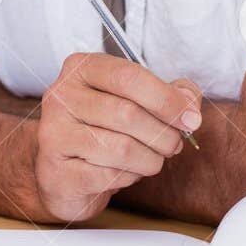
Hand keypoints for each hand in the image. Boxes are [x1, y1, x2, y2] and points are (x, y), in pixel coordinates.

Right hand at [33, 53, 201, 222]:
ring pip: (122, 148)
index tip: (192, 119)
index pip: (128, 76)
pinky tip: (126, 172)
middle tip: (173, 145)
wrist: (63, 173)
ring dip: (151, 159)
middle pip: (128, 113)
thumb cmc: (102, 130)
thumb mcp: (134, 102)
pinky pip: (109, 176)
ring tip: (152, 159)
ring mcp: (54, 134)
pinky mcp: (57, 171)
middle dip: (164, 134)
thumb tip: (189, 102)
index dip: (167, 99)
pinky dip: (130, 177)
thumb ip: (168, 94)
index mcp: (80, 68)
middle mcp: (61, 96)